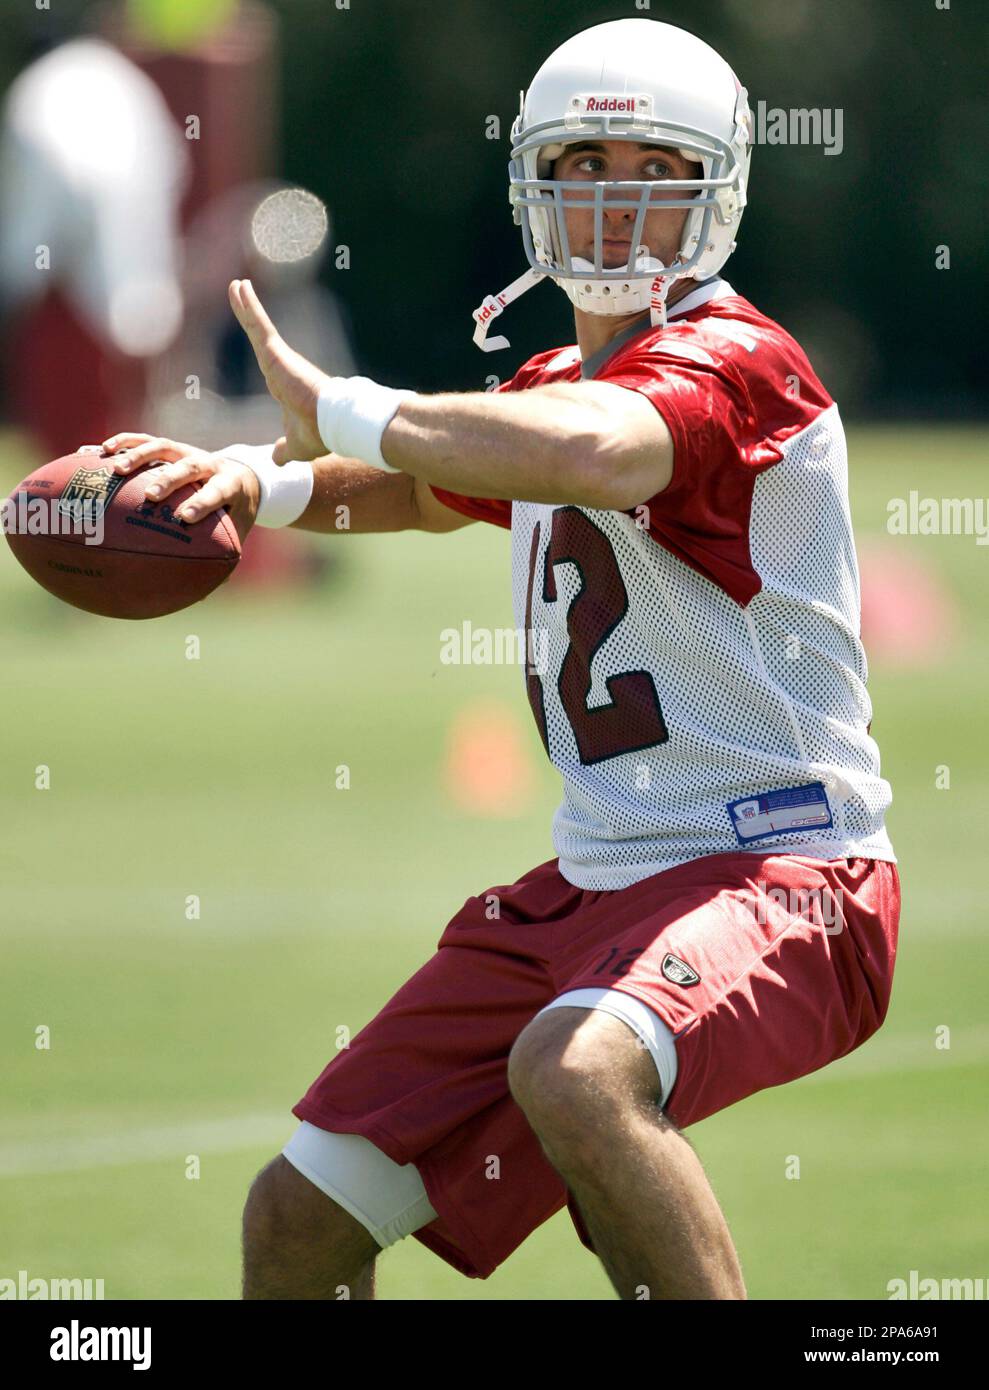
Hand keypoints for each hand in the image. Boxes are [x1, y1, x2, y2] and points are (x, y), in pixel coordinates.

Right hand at [98, 433, 259, 542]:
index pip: (218, 491)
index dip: (203, 502)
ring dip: (139, 456)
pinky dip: (122, 443)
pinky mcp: (168, 447)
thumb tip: (206, 593)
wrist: (238, 474)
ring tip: (117, 470)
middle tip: (151, 496)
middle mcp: (208, 463)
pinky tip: (98, 451)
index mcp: (229, 485)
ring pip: (163, 447)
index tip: (186, 517)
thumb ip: (223, 554)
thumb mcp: (236, 530)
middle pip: (189, 466)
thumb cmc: (233, 511)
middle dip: (169, 479)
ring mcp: (186, 451)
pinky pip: (143, 440)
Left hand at [228, 278, 327, 462]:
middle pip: (259, 336)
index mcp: (283, 385)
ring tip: (236, 285)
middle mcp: (281, 368)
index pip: (267, 357)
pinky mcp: (278, 353)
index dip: (259, 342)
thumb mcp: (295, 445)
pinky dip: (249, 305)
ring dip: (246, 304)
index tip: (254, 331)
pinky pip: (258, 324)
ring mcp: (280, 358)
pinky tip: (240, 288)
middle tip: (239, 294)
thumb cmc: (320, 433)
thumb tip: (276, 461)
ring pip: (257, 325)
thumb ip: (284, 450)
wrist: (334, 425)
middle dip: (249, 315)